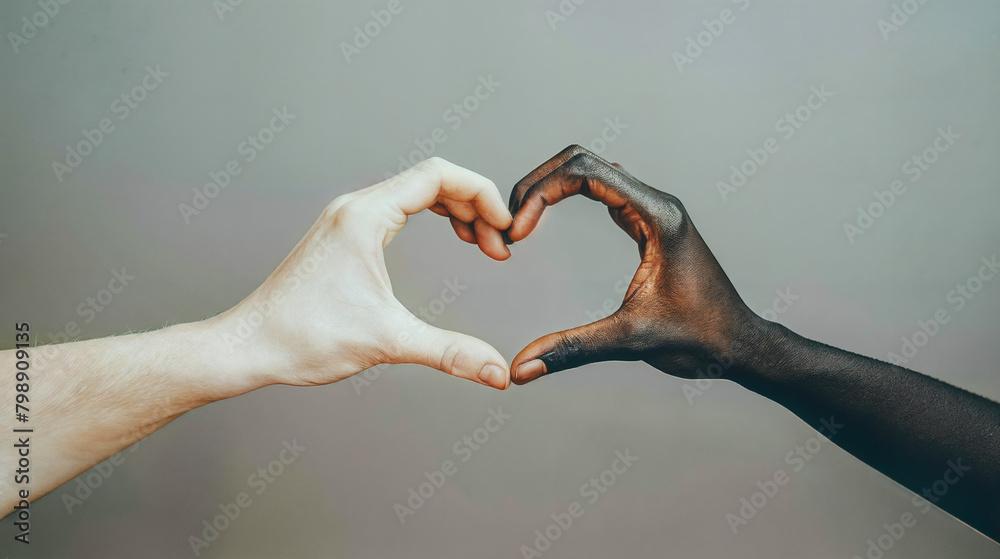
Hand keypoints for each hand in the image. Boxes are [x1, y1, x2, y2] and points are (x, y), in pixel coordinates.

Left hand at [213, 157, 513, 389]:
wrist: (250, 345)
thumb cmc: (302, 336)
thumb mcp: (387, 341)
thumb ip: (449, 352)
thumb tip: (497, 372)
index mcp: (365, 216)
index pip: (438, 175)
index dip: (482, 195)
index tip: (505, 230)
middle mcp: (355, 207)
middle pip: (432, 179)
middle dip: (474, 207)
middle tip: (498, 248)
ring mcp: (347, 219)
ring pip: (415, 192)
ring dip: (455, 212)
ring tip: (480, 245)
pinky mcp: (343, 235)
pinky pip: (398, 208)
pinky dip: (431, 218)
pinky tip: (447, 243)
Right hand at [506, 145, 766, 383]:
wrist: (740, 344)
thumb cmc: (701, 338)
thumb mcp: (631, 341)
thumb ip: (573, 349)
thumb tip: (521, 368)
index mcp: (658, 216)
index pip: (586, 173)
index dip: (541, 193)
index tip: (518, 232)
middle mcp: (657, 202)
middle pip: (583, 160)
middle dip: (538, 183)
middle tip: (509, 222)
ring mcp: (653, 209)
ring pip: (591, 171)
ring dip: (551, 186)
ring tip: (521, 219)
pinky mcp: (649, 223)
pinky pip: (602, 191)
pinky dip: (568, 196)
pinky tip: (546, 219)